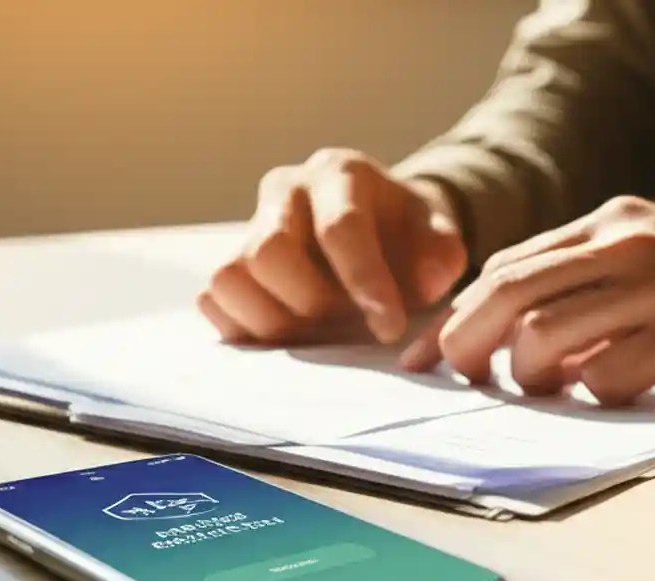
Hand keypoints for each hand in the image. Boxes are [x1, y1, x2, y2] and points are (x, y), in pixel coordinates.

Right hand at [199, 149, 466, 343]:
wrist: (382, 233)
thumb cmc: (409, 237)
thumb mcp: (439, 238)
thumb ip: (442, 256)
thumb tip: (424, 282)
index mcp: (340, 173)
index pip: (340, 227)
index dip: (364, 282)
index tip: (389, 328)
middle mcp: (285, 189)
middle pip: (269, 250)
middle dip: (311, 301)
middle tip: (346, 323)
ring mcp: (249, 225)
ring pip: (229, 277)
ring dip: (274, 320)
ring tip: (316, 331)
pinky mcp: (230, 264)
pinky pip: (212, 300)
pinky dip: (245, 327)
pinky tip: (289, 334)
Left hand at [401, 196, 654, 403]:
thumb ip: (592, 289)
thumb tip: (519, 344)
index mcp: (613, 222)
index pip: (506, 266)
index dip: (455, 315)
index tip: (421, 358)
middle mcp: (628, 242)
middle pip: (506, 292)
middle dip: (463, 344)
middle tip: (457, 382)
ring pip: (545, 337)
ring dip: (528, 378)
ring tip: (549, 392)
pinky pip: (607, 377)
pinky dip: (593, 397)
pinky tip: (613, 395)